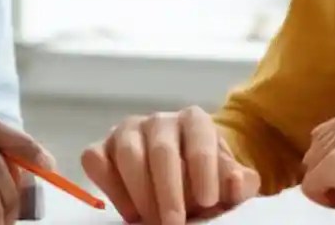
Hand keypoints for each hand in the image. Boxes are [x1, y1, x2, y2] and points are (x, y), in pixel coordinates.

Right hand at [81, 106, 260, 223]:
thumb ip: (238, 182)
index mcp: (194, 121)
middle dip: (168, 192)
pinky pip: (96, 160)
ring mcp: (127, 131)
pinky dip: (110, 188)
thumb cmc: (206, 178)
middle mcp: (159, 120)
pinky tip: (131, 212)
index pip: (199, 139)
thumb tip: (235, 180)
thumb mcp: (229, 182)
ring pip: (127, 153)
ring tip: (153, 221)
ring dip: (140, 193)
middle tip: (175, 224)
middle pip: (161, 151)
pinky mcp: (101, 148)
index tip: (208, 201)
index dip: (203, 170)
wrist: (181, 176)